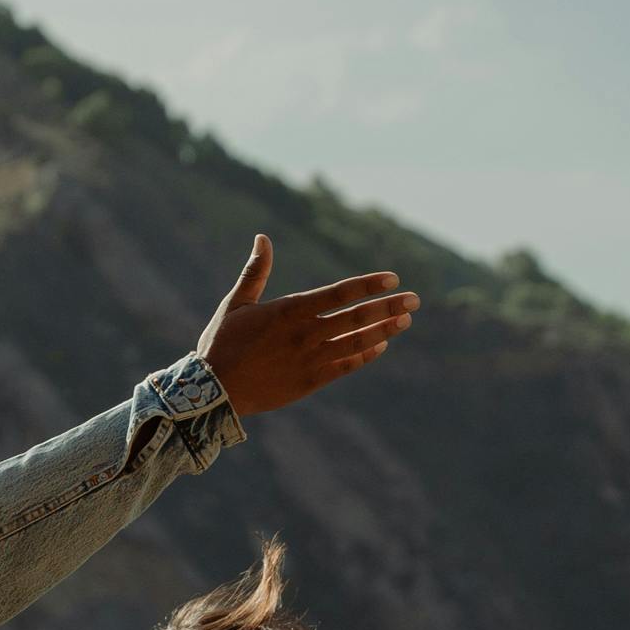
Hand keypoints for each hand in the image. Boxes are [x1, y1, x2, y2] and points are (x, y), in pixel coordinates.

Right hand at [194, 235, 418, 416]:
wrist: (213, 392)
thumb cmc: (222, 343)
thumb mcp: (237, 303)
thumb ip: (255, 271)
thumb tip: (262, 238)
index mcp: (289, 310)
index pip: (339, 294)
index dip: (368, 286)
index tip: (393, 280)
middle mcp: (306, 334)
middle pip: (357, 318)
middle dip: (389, 307)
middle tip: (415, 300)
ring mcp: (311, 359)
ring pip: (357, 342)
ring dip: (384, 330)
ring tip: (405, 320)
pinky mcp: (310, 381)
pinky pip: (345, 366)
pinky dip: (365, 355)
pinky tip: (381, 346)